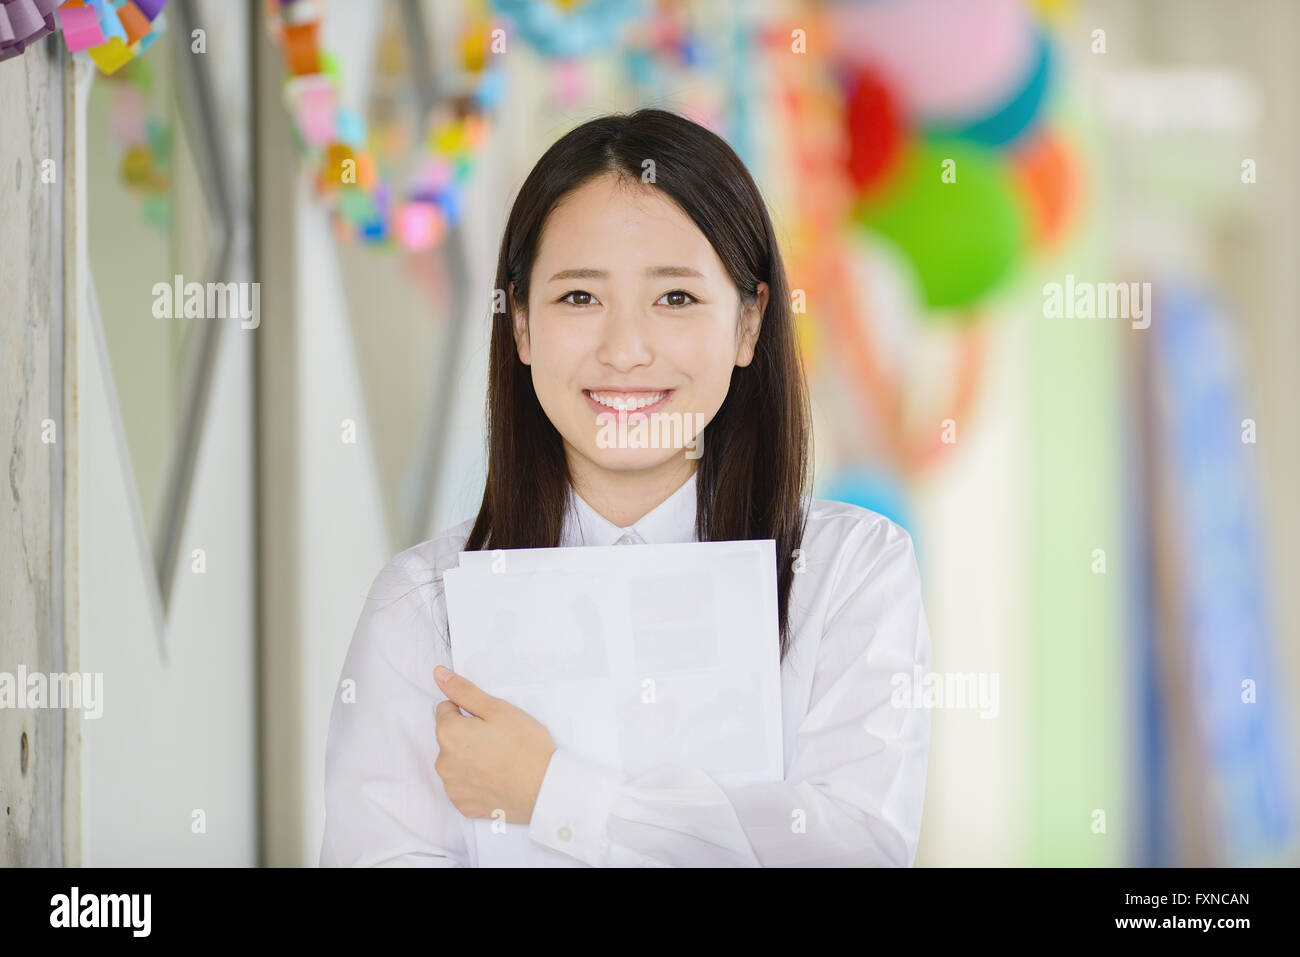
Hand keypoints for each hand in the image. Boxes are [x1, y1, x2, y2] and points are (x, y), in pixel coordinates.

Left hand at [433, 665, 556, 824]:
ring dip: (470, 758)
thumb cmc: (525, 746)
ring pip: (455, 762)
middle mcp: (443, 762)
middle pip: (449, 737)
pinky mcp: (463, 804)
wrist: (545, 788)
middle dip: (468, 735)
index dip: (470, 711)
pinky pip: (462, 785)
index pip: (446, 710)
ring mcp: (452, 787)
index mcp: (448, 733)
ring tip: (499, 760)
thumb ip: (463, 690)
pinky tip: (496, 778)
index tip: (490, 721)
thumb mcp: (497, 709)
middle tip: (498, 740)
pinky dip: (475, 781)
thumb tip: (438, 674)